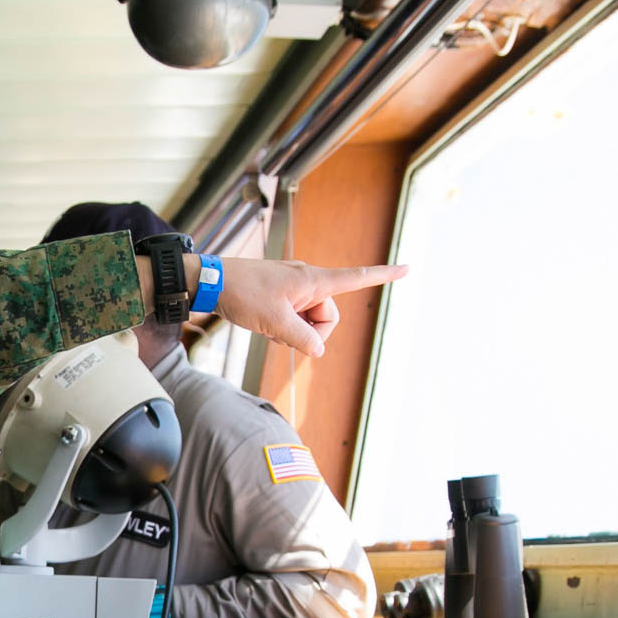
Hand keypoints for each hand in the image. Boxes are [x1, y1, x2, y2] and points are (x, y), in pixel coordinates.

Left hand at [213, 258, 406, 357]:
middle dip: (310, 332)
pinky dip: (282, 327)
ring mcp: (293, 288)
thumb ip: (302, 339)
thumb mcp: (275, 322)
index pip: (356, 277)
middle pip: (328, 316)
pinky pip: (293, 318)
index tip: (407, 267)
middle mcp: (308, 281)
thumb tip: (317, 350)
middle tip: (283, 332)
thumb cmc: (242, 293)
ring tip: (268, 324)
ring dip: (292, 331)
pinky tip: (262, 324)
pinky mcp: (280, 296)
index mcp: (313, 281)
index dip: (383, 275)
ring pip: (308, 321)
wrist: (209, 282)